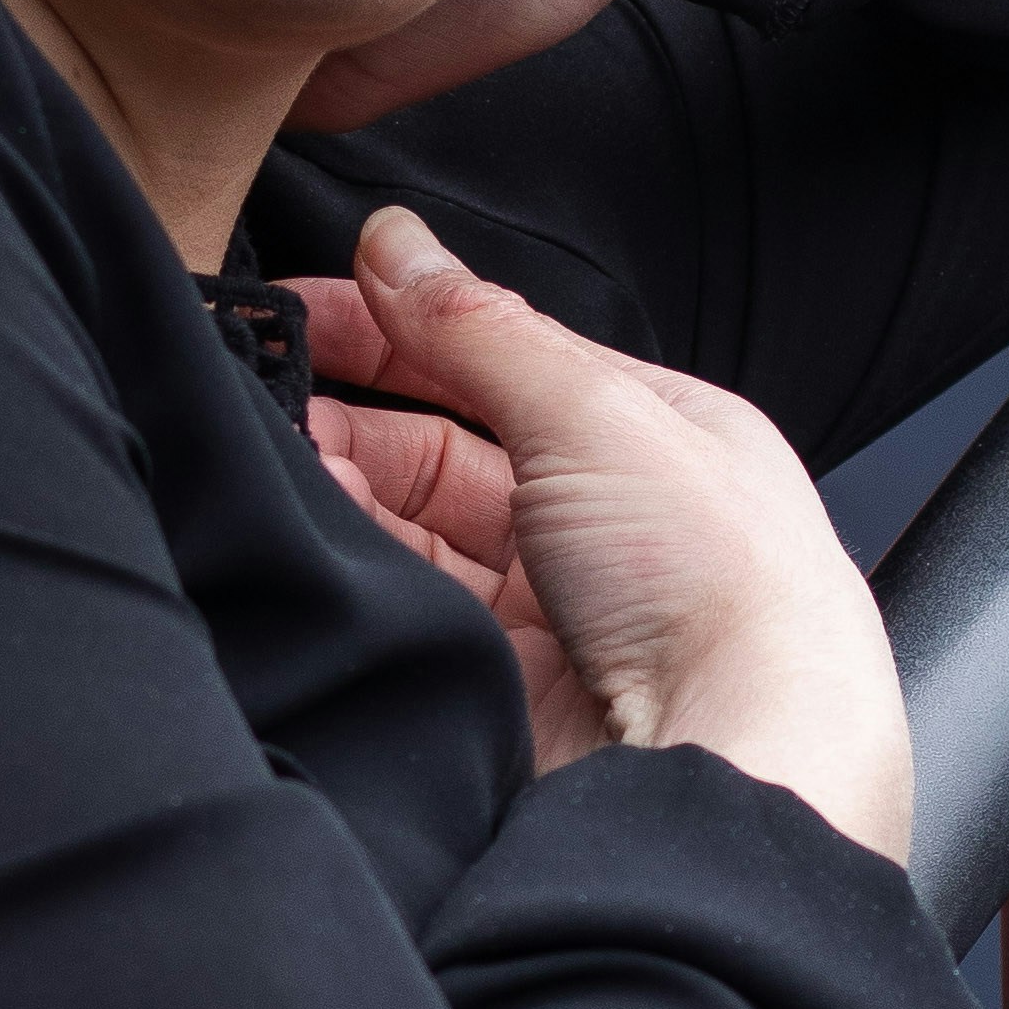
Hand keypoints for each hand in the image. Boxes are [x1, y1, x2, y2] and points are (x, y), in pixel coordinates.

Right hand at [297, 207, 914, 861]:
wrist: (741, 765)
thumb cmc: (721, 584)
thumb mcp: (595, 411)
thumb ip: (480, 328)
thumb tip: (399, 243)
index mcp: (656, 432)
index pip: (505, 359)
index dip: (404, 328)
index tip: (302, 308)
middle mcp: (610, 519)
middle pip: (452, 447)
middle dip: (357, 414)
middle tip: (266, 390)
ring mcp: (558, 611)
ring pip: (422, 532)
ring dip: (350, 491)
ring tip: (287, 461)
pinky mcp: (511, 692)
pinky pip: (415, 610)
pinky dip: (362, 571)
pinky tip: (319, 538)